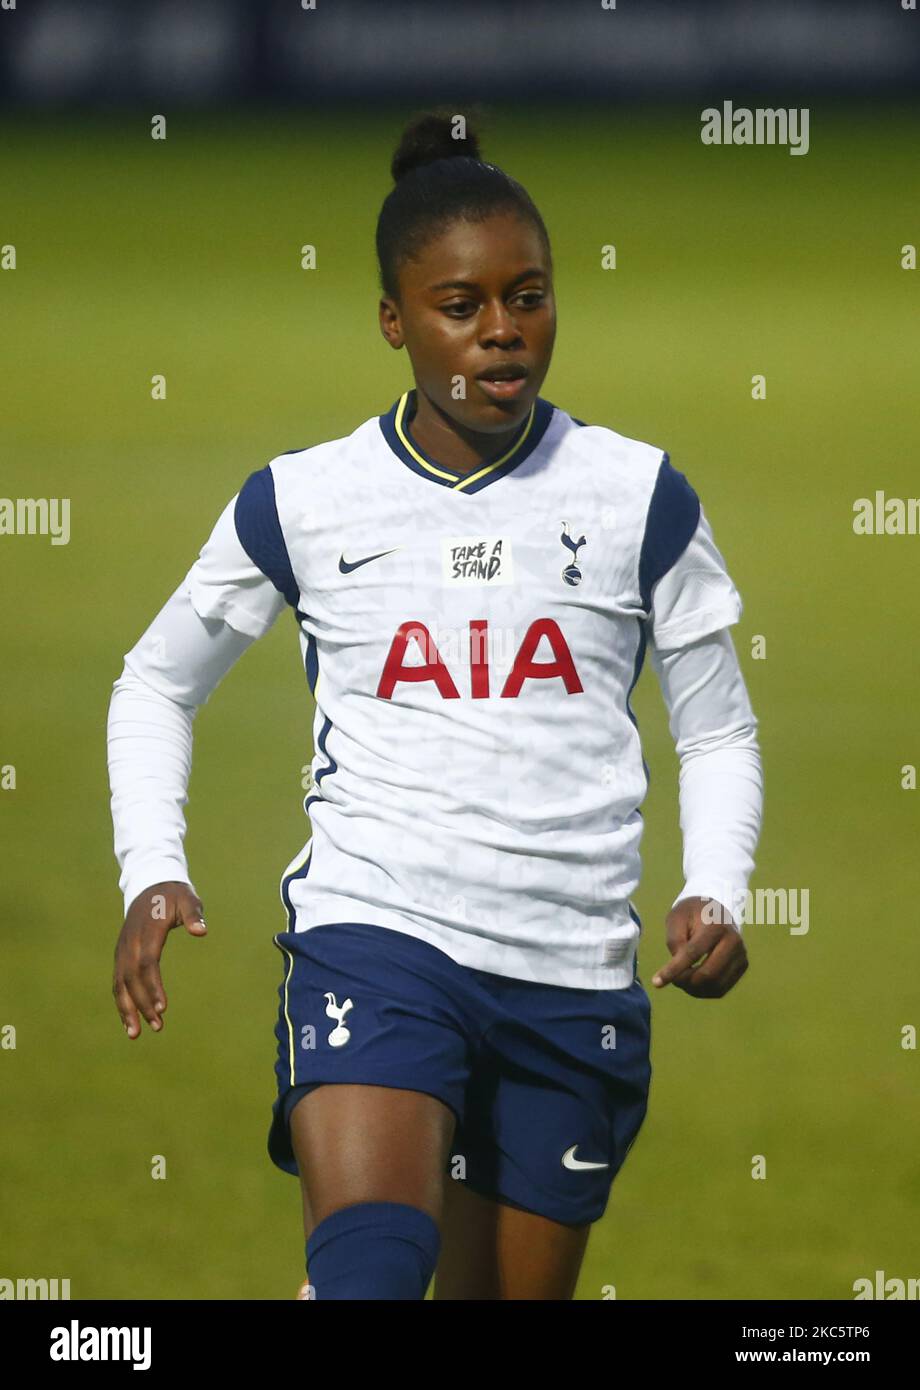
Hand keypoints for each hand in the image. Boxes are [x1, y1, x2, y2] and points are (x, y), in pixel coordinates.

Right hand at [113, 881, 206, 1037]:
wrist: (150, 884)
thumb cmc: (174, 895)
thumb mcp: (188, 899)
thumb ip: (194, 915)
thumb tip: (201, 931)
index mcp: (148, 930)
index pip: (147, 963)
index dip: (153, 987)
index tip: (162, 1008)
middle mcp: (131, 942)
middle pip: (131, 978)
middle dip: (142, 1005)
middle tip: (157, 1027)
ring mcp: (123, 948)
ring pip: (120, 983)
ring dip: (127, 1009)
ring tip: (136, 1034)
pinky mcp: (121, 953)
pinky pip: (118, 980)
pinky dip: (122, 1000)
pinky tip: (129, 1020)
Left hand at [651, 896, 747, 996]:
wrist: (716, 909)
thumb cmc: (691, 914)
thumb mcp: (676, 919)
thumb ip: (675, 942)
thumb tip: (680, 969)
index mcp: (716, 926)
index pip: (693, 953)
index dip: (673, 970)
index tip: (656, 982)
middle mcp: (733, 941)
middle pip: (708, 974)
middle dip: (685, 981)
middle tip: (672, 979)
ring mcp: (741, 955)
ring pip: (715, 985)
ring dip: (693, 989)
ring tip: (680, 978)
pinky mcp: (742, 966)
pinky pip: (721, 989)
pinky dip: (703, 991)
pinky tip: (692, 981)